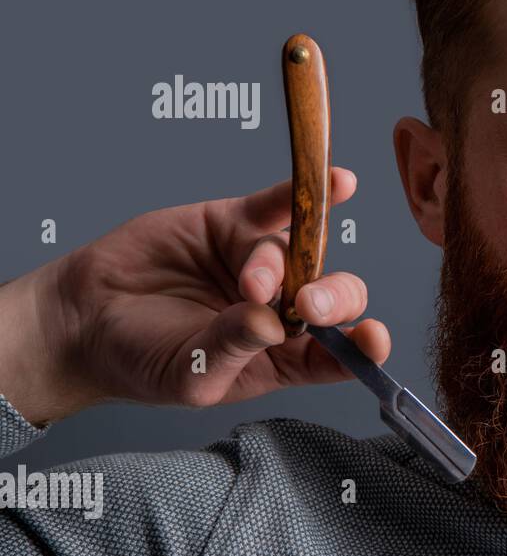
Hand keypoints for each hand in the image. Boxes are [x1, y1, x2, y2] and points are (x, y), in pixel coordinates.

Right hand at [0, 167, 389, 426]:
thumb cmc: (142, 360)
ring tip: (248, 282)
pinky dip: (309, 192)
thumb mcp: (190, 373)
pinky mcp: (236, 225)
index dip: (362, 346)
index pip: (338, 353)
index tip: (374, 337)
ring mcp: (264, 264)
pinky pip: (280, 206)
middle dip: (333, 297)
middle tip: (309, 303)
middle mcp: (284, 310)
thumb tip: (274, 324)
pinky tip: (339, 182)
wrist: (84, 318)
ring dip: (281, 266)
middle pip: (333, 297)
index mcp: (284, 358)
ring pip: (300, 254)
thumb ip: (235, 348)